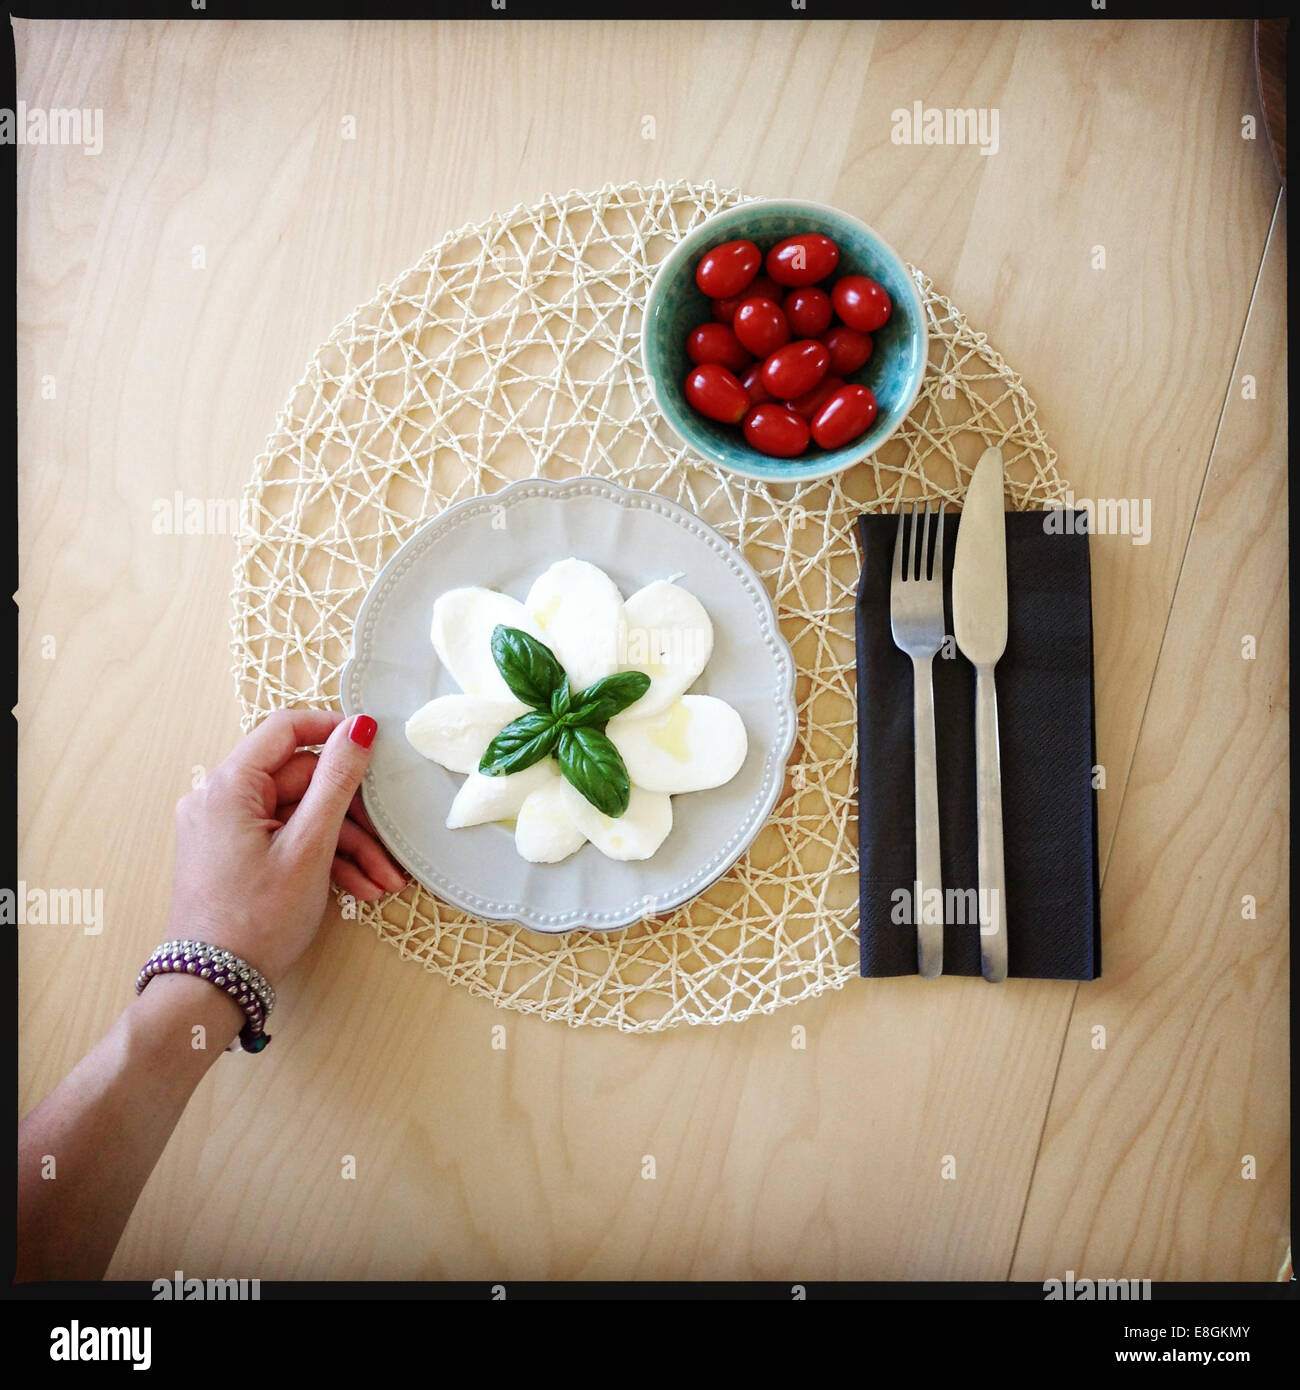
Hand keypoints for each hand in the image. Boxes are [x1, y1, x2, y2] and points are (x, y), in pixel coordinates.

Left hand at [166, 710, 405, 983]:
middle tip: (389, 847)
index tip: (374, 744)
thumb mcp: (310, 846)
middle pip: (301, 782)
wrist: (212, 989)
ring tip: (382, 883)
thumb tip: (360, 727)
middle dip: (352, 817)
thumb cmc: (257, 919)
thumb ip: (337, 781)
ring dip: (345, 847)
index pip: (285, 729)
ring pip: (299, 816)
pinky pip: (284, 839)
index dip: (333, 730)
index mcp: (228, 786)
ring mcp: (223, 829)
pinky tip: (358, 889)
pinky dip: (320, 859)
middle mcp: (218, 799)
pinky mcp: (231, 854)